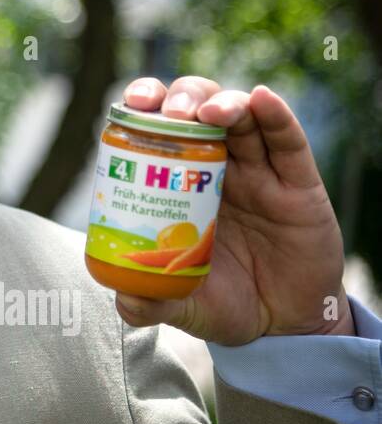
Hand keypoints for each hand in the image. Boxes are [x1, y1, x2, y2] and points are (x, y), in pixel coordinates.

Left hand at [113, 76, 354, 343]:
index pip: (159, 129)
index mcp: (180, 183)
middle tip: (171, 113)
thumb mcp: (183, 305)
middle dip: (182, 99)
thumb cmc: (225, 301)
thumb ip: (150, 304)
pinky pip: (288, 142)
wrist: (284, 324)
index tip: (130, 105)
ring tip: (209, 113)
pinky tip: (262, 99)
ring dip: (223, 103)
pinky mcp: (298, 185)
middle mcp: (217, 167)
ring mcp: (259, 172)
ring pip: (242, 116)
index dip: (146, 108)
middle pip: (198, 110)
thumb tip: (125, 301)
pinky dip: (276, 115)